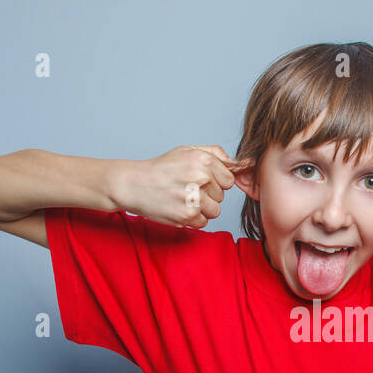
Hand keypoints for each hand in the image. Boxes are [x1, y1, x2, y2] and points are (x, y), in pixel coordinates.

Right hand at [112, 145, 249, 228]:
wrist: (134, 184)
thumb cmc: (161, 168)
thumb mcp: (187, 151)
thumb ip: (214, 154)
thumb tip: (239, 163)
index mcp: (204, 160)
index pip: (229, 179)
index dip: (215, 182)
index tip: (199, 181)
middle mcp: (201, 177)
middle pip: (222, 196)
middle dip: (207, 195)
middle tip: (185, 189)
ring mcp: (195, 197)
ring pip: (215, 211)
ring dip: (202, 209)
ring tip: (183, 199)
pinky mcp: (188, 215)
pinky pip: (204, 222)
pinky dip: (193, 219)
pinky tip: (178, 208)